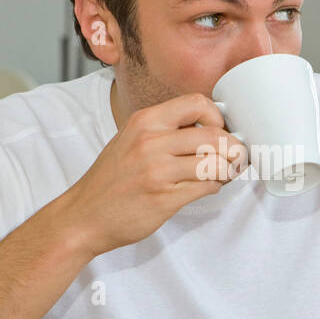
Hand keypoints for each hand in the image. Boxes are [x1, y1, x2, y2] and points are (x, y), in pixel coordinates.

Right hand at [52, 93, 247, 256]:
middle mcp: (151, 142)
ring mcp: (158, 171)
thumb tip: (209, 128)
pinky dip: (214, 186)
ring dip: (228, 170)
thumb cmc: (110, 180)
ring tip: (222, 174)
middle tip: (236, 157)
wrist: (83, 215)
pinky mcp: (164, 198)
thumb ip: (164, 130)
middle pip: (214, 136)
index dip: (217, 117)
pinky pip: (207, 187)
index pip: (197, 103)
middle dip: (234, 148)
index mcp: (145, 122)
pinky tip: (206, 187)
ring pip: (216, 163)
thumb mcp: (130, 139)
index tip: (219, 131)